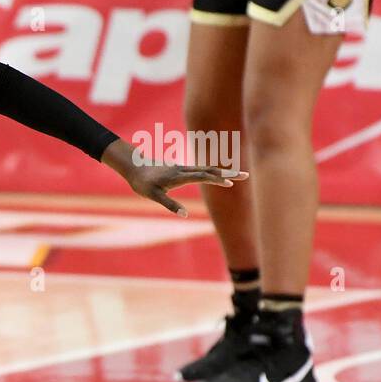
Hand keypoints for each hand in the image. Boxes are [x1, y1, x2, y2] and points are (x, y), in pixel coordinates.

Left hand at [102, 138, 246, 216]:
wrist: (134, 167)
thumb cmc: (143, 184)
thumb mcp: (153, 196)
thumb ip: (169, 204)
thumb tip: (185, 215)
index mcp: (179, 176)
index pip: (202, 176)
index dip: (216, 179)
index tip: (231, 183)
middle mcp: (183, 170)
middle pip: (209, 170)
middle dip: (228, 173)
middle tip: (246, 176)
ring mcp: (183, 168)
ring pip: (206, 169)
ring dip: (223, 172)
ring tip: (238, 176)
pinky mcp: (181, 169)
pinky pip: (200, 170)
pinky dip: (213, 172)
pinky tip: (220, 175)